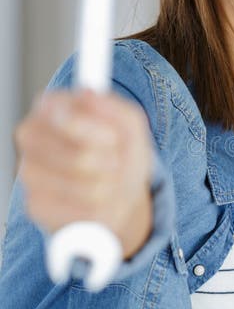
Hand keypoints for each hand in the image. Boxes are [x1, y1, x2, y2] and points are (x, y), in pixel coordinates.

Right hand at [15, 89, 153, 259]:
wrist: (116, 192)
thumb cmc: (119, 151)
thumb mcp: (131, 125)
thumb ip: (115, 108)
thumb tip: (88, 93)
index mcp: (50, 106)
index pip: (69, 119)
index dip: (100, 134)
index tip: (114, 140)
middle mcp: (30, 136)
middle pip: (81, 158)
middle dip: (112, 165)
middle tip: (116, 163)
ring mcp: (28, 172)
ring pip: (88, 190)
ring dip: (112, 190)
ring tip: (111, 183)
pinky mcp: (34, 205)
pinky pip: (81, 215)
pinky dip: (101, 212)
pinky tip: (98, 203)